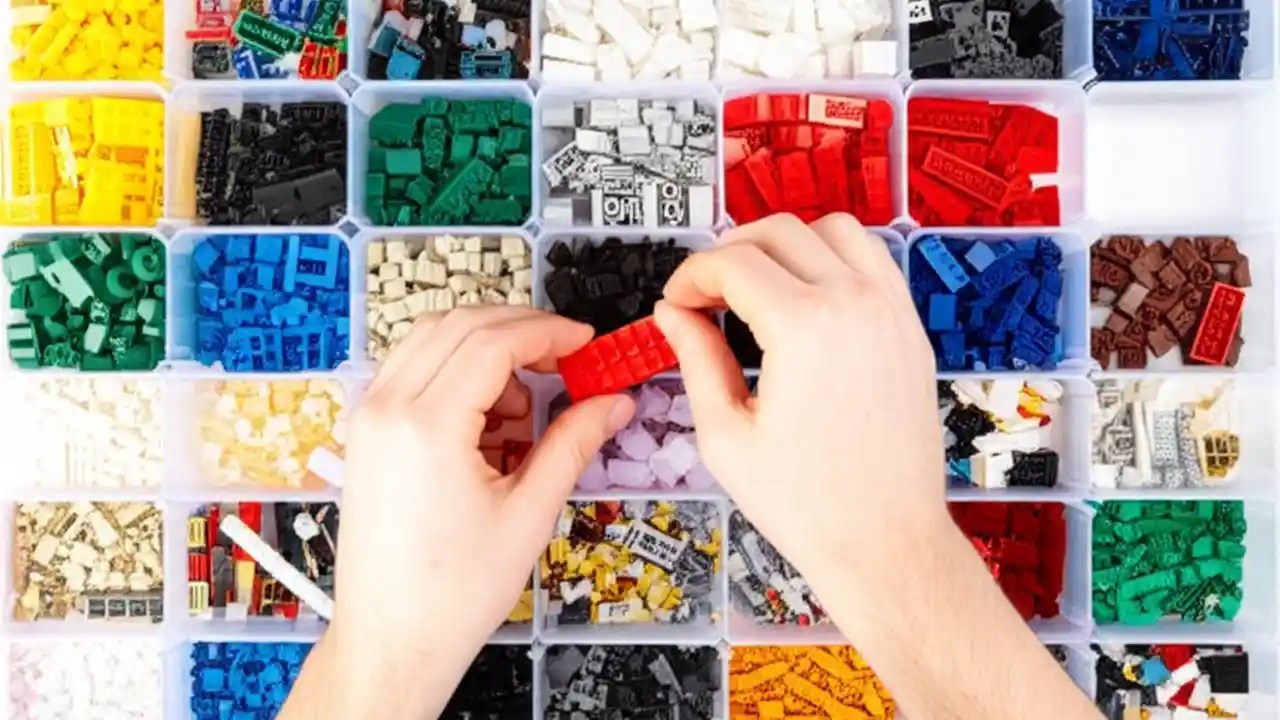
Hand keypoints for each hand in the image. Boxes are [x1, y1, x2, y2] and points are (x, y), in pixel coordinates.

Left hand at [328, 306, 633, 716]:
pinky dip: (454, 370)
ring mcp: (369, 418)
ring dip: (485, 348)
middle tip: (566, 360)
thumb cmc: (450, 593)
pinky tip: (488, 417)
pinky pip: (411, 369)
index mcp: (427, 427)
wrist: (392, 639)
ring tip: (525, 404)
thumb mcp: (529, 514)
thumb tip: (611, 401)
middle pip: (460, 325)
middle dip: (521, 332)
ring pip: (431, 338)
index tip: (584, 343)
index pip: (493, 342)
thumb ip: (573, 443)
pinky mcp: (365, 432)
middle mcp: (387, 410)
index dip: (548, 332)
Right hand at [655, 214, 946, 603]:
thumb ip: (696, 359)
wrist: (885, 541)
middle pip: (779, 231)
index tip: (678, 300)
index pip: (733, 262)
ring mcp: (890, 312)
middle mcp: (854, 306)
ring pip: (832, 229)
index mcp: (805, 330)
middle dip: (730, 251)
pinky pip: (872, 260)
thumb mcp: (726, 435)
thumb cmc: (812, 505)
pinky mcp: (909, 328)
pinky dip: (833, 259)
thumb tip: (673, 316)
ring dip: (786, 243)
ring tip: (756, 284)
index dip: (692, 274)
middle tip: (706, 293)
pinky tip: (806, 296)